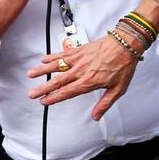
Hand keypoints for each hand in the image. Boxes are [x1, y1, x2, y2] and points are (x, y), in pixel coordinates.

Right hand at [26, 33, 140, 120]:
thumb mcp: (119, 88)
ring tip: (30, 75)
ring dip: (42, 71)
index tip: (44, 102)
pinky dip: (52, 57)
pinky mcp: (80, 49)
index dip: (54, 98)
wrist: (127, 43)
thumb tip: (96, 116)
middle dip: (43, 88)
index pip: (68, 92)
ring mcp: (79, 59)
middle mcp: (81, 70)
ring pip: (57, 66)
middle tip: (32, 94)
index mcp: (90, 81)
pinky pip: (63, 54)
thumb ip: (105, 103)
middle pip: (58, 81)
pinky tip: (43, 60)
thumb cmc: (124, 64)